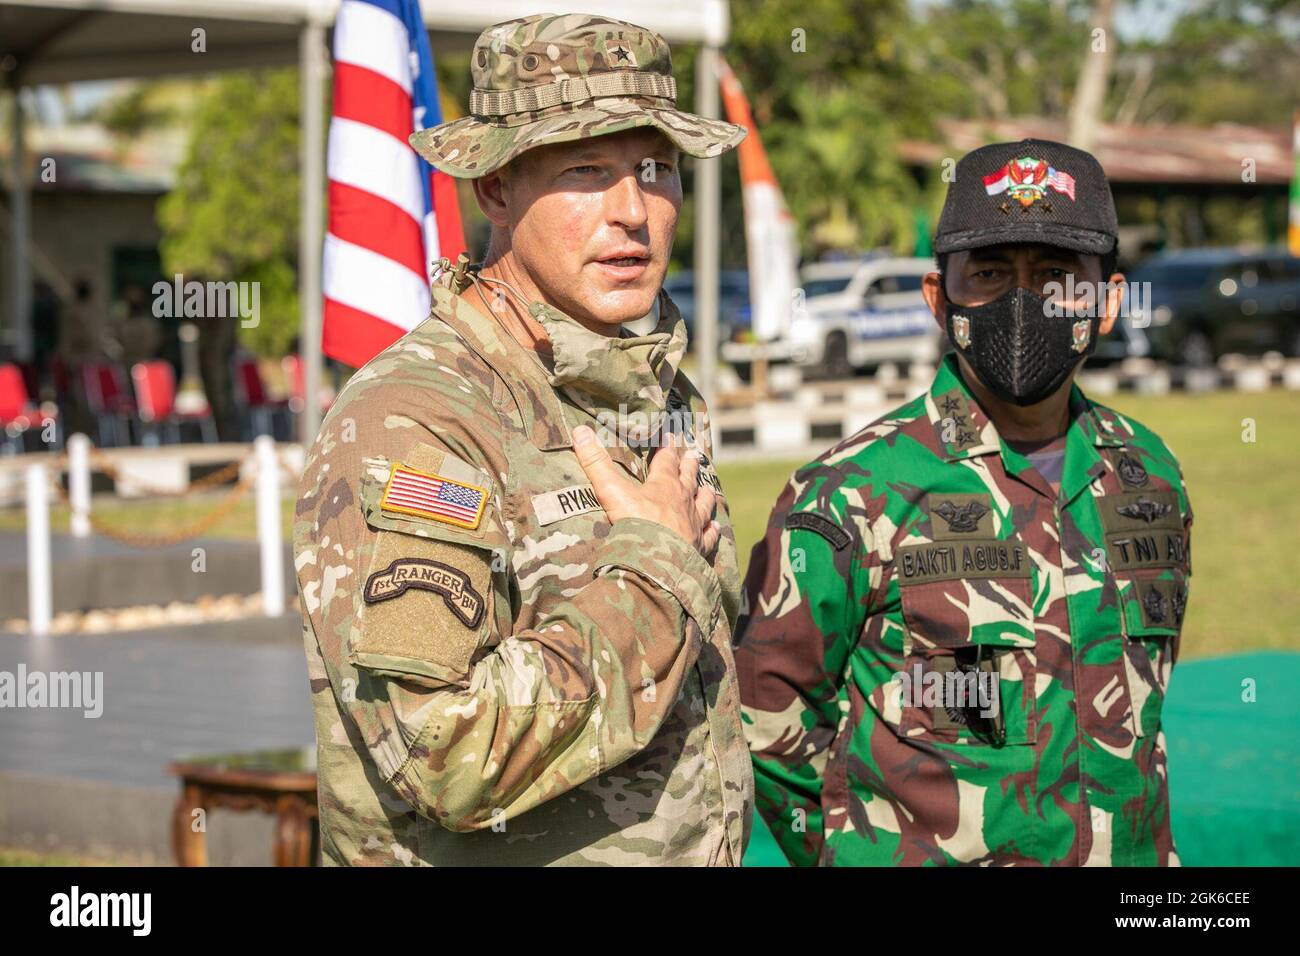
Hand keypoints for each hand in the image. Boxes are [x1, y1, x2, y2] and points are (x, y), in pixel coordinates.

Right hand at [572, 425, 719, 557]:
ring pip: (702, 504)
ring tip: (708, 488)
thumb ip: (595, 462)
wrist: (657, 562)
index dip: (667, 448)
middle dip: (689, 466)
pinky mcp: (698, 546)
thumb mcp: (611, 490)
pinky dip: (712, 531)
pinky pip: (708, 537)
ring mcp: (693, 524)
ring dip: (704, 495)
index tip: (670, 436)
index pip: (666, 460)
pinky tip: (715, 528)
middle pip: (688, 478)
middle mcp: (682, 501)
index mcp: (663, 485)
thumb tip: (580, 430)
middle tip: (694, 455)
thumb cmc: (635, 523)